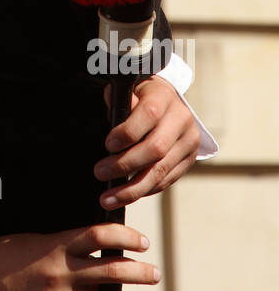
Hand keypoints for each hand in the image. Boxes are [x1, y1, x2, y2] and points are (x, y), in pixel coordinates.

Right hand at [0, 224, 158, 290]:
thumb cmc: (0, 255)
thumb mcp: (34, 239)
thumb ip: (65, 244)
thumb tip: (98, 247)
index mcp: (56, 246)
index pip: (101, 236)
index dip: (127, 236)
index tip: (142, 241)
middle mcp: (60, 274)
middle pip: (112, 271)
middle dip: (140, 272)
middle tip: (154, 273)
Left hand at [94, 77, 200, 209]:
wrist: (168, 102)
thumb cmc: (141, 97)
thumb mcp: (130, 90)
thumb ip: (121, 101)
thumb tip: (112, 111)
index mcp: (164, 96)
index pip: (149, 114)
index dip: (127, 132)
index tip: (108, 145)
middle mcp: (181, 119)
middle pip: (156, 148)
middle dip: (124, 165)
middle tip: (100, 173)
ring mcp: (189, 141)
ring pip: (161, 171)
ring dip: (132, 189)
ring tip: (108, 199)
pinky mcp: (190, 159)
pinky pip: (166, 180)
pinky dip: (144, 190)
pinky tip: (126, 195)